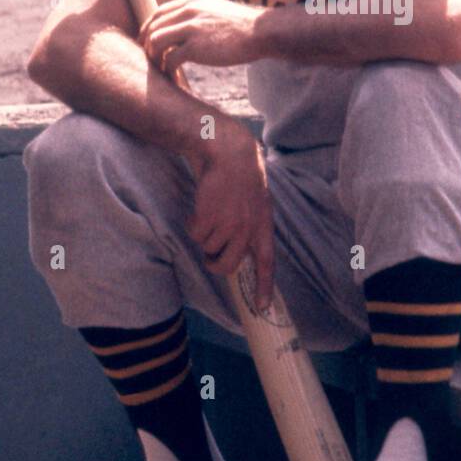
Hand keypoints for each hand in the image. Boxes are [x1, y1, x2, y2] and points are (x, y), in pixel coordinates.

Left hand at [138, 0, 261, 70]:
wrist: (261, 31)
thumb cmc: (243, 26)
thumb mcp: (217, 12)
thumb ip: (200, 16)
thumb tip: (189, 30)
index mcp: (192, 2)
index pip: (159, 12)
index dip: (149, 28)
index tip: (148, 43)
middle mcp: (188, 11)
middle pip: (153, 26)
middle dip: (147, 45)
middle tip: (151, 61)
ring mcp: (191, 28)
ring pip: (156, 42)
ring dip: (155, 58)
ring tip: (161, 71)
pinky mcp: (196, 46)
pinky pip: (170, 59)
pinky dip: (168, 70)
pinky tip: (174, 78)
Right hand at [186, 127, 275, 310]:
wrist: (228, 152)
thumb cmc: (241, 176)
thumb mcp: (256, 202)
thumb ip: (252, 226)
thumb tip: (243, 252)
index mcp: (263, 226)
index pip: (267, 263)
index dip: (264, 287)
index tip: (263, 307)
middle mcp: (248, 229)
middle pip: (228, 265)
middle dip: (215, 265)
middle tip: (210, 259)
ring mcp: (228, 225)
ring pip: (208, 248)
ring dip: (204, 235)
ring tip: (209, 213)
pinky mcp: (209, 218)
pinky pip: (196, 236)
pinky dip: (193, 225)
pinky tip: (200, 208)